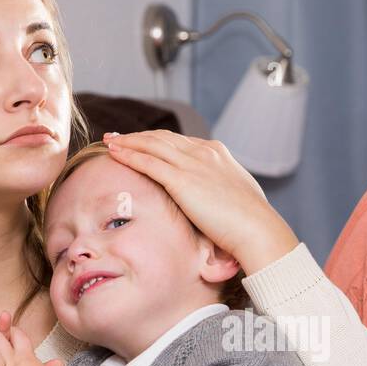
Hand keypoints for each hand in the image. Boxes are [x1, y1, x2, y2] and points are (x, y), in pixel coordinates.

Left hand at [101, 129, 298, 272]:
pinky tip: (114, 152)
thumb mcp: (236, 196)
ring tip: (110, 141)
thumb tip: (215, 198)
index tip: (144, 143)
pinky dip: (129, 154)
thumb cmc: (250, 221)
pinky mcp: (182, 180)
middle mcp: (204, 152)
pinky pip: (148, 162)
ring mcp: (192, 164)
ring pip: (152, 144)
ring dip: (128, 141)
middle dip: (138, 136)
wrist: (256, 228)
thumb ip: (221, 189)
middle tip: (119, 137)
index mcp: (217, 153)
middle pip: (162, 138)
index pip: (181, 141)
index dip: (158, 141)